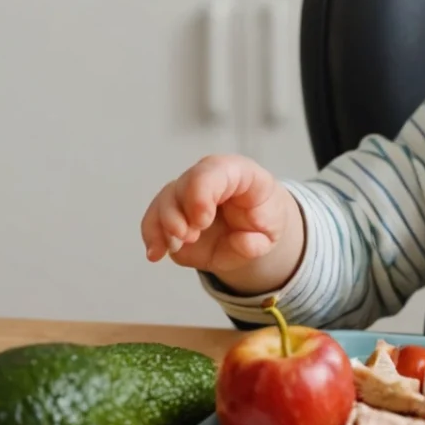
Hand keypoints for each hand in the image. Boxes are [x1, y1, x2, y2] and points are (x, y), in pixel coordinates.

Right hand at [141, 155, 302, 291]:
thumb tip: (241, 243)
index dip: (201, 192)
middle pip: (183, 184)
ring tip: (176, 246)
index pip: (213, 170)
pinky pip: (154, 219)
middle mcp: (207, 179)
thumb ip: (258, 241)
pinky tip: (155, 254)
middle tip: (190, 235)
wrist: (252, 228)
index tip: (202, 220)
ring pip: (165, 200)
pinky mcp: (174, 215)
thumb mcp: (273, 233)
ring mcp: (188, 195)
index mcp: (237, 173)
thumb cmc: (263, 220)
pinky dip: (152, 236)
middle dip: (179, 212)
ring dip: (164, 225)